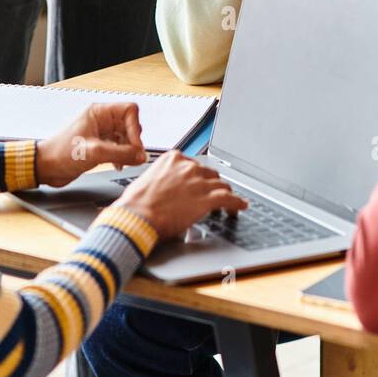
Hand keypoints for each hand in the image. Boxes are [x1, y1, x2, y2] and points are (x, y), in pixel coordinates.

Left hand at [35, 102, 146, 186]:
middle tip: (134, 156)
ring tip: (125, 162)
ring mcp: (101, 133)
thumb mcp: (94, 152)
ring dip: (128, 150)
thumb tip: (141, 155)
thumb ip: (120, 153)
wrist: (45, 167)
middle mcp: (102, 120)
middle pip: (130, 124)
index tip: (136, 147)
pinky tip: (117, 165)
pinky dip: (122, 156)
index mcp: (99, 112)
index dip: (135, 128)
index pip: (129, 111)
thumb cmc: (61, 154)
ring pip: (126, 136)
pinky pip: (119, 147)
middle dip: (133, 141)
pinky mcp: (99, 146)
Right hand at [117, 149, 248, 240]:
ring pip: (221, 185)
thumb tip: (166, 189)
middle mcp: (188, 167)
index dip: (200, 177)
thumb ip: (163, 180)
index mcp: (173, 159)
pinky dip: (238, 202)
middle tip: (212, 195)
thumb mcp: (148, 181)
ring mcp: (199, 182)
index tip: (201, 183)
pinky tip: (241, 206)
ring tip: (229, 203)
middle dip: (212, 185)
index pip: (194, 165)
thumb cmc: (136, 204)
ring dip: (225, 194)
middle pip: (210, 173)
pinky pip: (229, 198)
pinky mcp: (207, 198)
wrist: (136, 217)